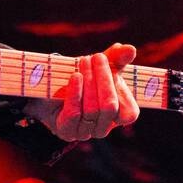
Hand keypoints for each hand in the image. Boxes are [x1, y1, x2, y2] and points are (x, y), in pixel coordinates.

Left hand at [24, 43, 140, 140]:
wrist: (52, 88)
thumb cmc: (85, 78)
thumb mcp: (103, 66)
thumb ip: (118, 58)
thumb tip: (130, 49)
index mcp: (117, 118)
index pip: (129, 113)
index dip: (120, 87)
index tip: (108, 61)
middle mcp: (103, 128)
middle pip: (109, 107)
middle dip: (103, 79)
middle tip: (96, 56)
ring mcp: (85, 132)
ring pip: (92, 110)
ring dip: (88, 82)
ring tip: (83, 61)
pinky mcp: (66, 131)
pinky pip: (74, 114)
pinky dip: (75, 92)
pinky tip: (75, 76)